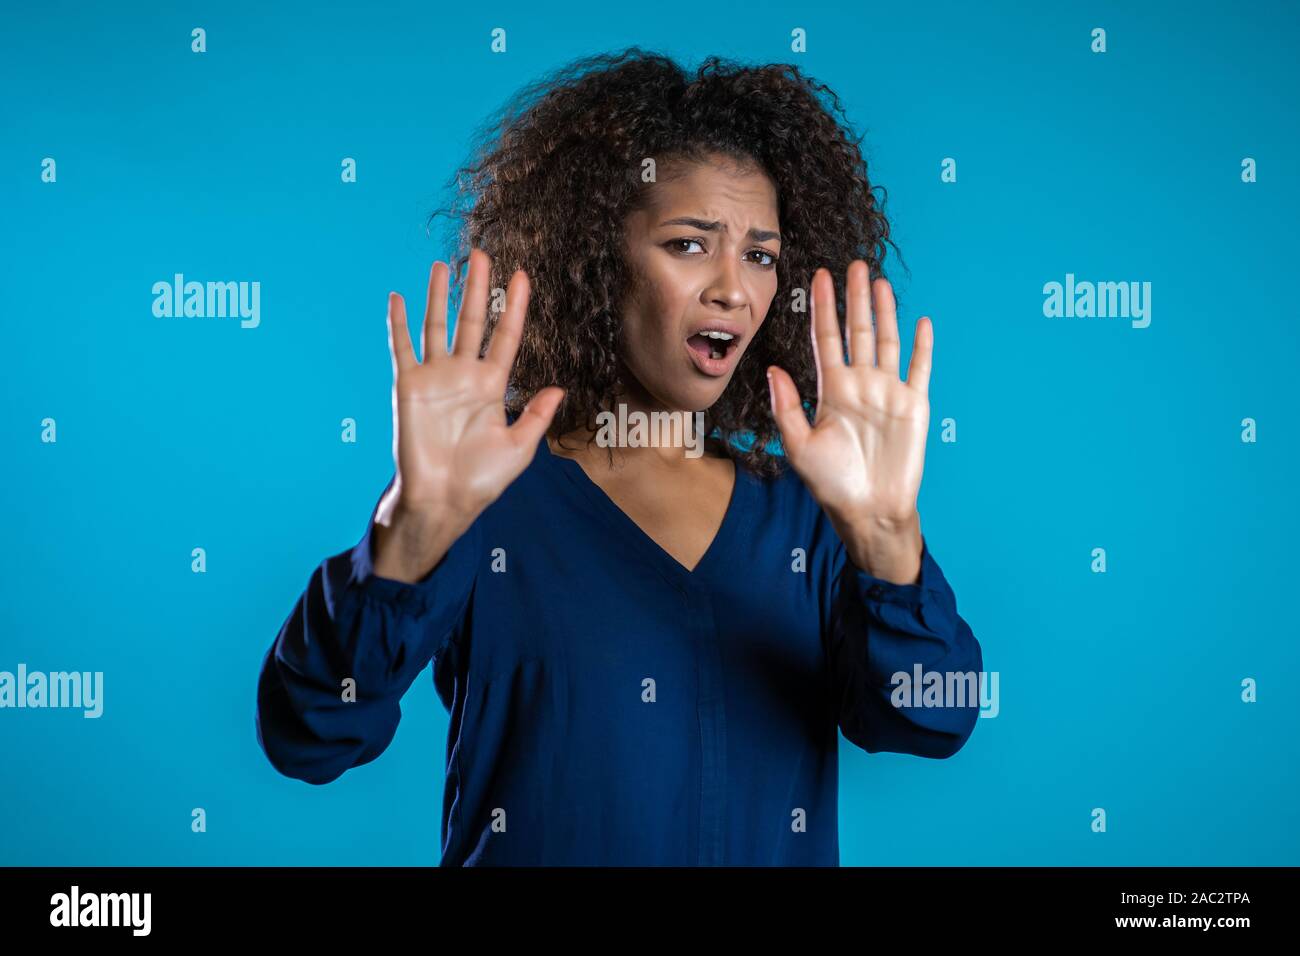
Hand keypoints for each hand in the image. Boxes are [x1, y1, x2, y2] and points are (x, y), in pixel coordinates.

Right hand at [385, 248, 563, 530]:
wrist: (444, 500)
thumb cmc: (482, 479)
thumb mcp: (519, 447)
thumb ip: (536, 415)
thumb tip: (559, 387)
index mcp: (492, 386)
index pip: (506, 336)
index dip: (514, 306)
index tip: (522, 277)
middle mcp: (463, 375)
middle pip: (472, 321)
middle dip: (477, 288)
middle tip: (481, 254)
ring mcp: (435, 378)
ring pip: (437, 326)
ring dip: (439, 296)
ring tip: (443, 265)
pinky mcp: (409, 386)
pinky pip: (402, 348)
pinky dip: (398, 324)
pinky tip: (398, 298)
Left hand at [766, 261, 929, 581]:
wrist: (869, 510)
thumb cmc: (832, 483)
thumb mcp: (799, 446)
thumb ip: (786, 407)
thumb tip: (774, 368)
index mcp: (831, 390)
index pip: (826, 338)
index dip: (822, 307)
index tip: (817, 275)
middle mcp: (860, 384)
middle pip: (856, 331)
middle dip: (853, 298)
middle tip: (852, 264)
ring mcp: (888, 391)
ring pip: (885, 341)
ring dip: (883, 312)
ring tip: (879, 282)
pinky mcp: (914, 405)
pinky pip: (919, 369)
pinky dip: (921, 346)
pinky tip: (920, 321)